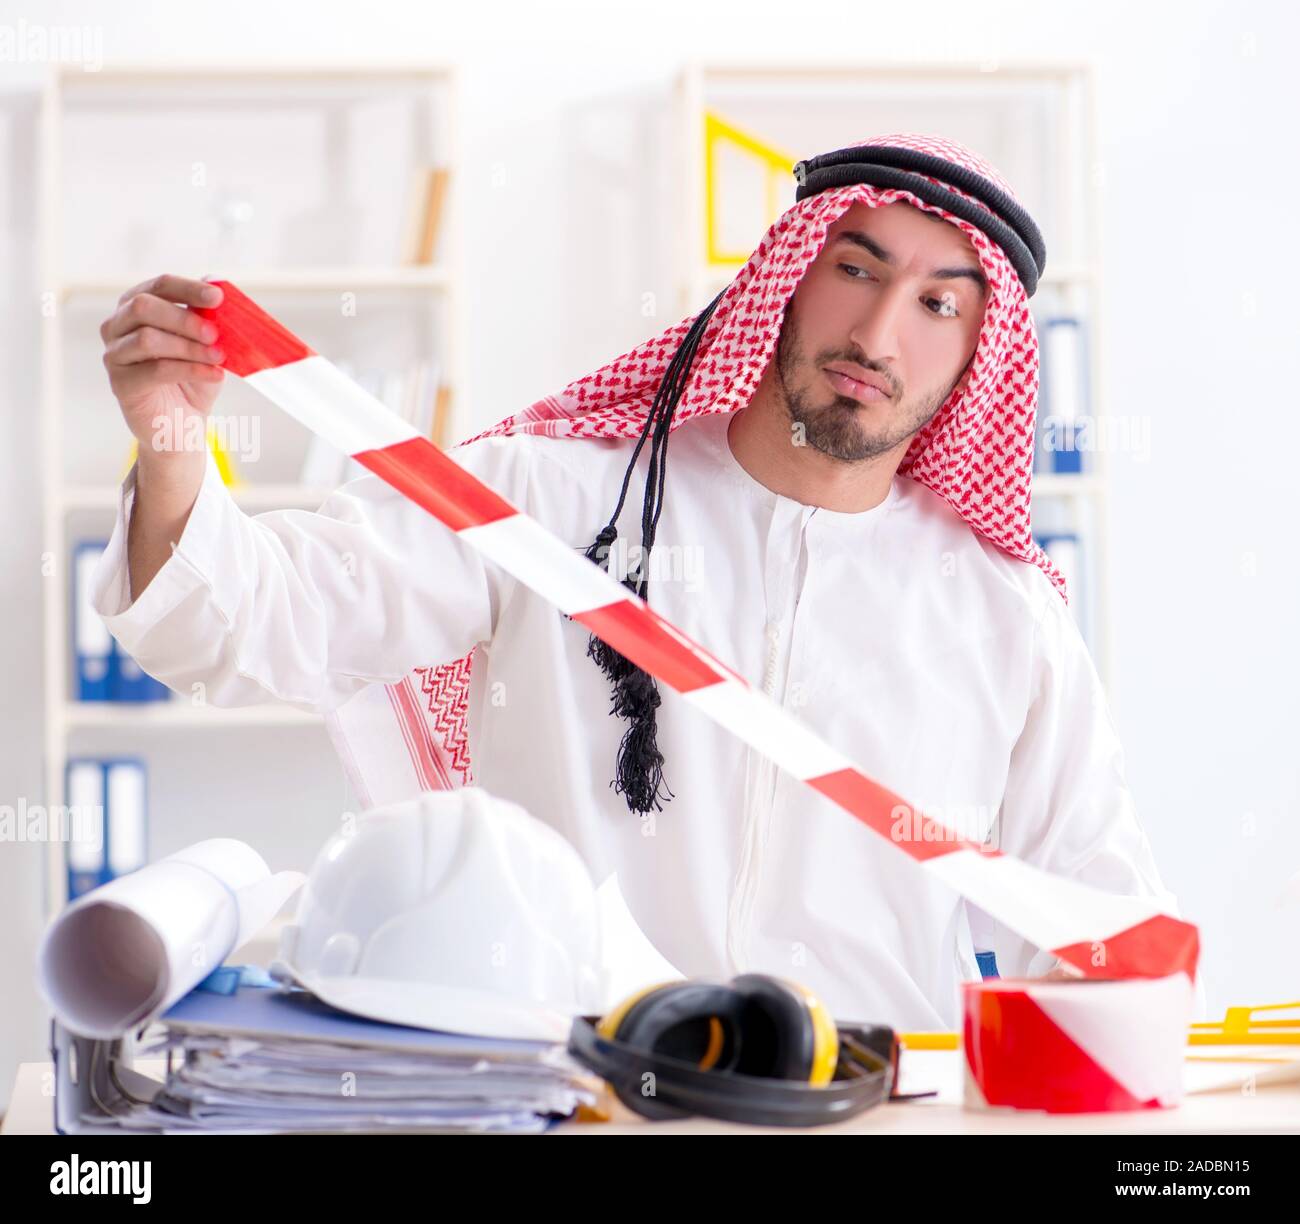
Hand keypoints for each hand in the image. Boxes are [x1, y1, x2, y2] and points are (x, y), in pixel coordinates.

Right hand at [101, 274, 226, 466]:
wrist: (183, 425)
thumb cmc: (193, 379)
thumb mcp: (205, 345)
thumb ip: (206, 317)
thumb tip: (215, 283)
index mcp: (137, 306)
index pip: (159, 286)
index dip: (188, 288)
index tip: (217, 296)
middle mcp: (117, 326)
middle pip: (143, 306)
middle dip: (184, 318)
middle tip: (214, 333)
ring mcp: (115, 355)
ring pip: (147, 338)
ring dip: (189, 346)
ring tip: (219, 357)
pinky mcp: (120, 383)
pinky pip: (156, 370)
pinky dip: (191, 370)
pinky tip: (215, 375)